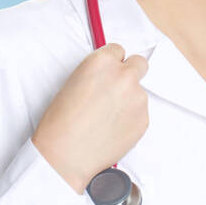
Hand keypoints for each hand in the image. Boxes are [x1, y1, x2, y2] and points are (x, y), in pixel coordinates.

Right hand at [32, 43, 149, 193]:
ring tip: (106, 119)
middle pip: (140, 64)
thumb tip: (112, 73)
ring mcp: (137, 98)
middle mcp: (124, 76)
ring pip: (139, 93)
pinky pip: (140, 114)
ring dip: (129, 101)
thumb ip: (98, 73)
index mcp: (102, 61)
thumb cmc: (61, 121)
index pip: (118, 50)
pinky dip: (130, 120)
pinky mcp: (144, 120)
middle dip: (131, 73)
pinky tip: (111, 130)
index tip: (107, 74)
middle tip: (117, 89)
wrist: (66, 155)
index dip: (112, 63)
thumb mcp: (74, 82)